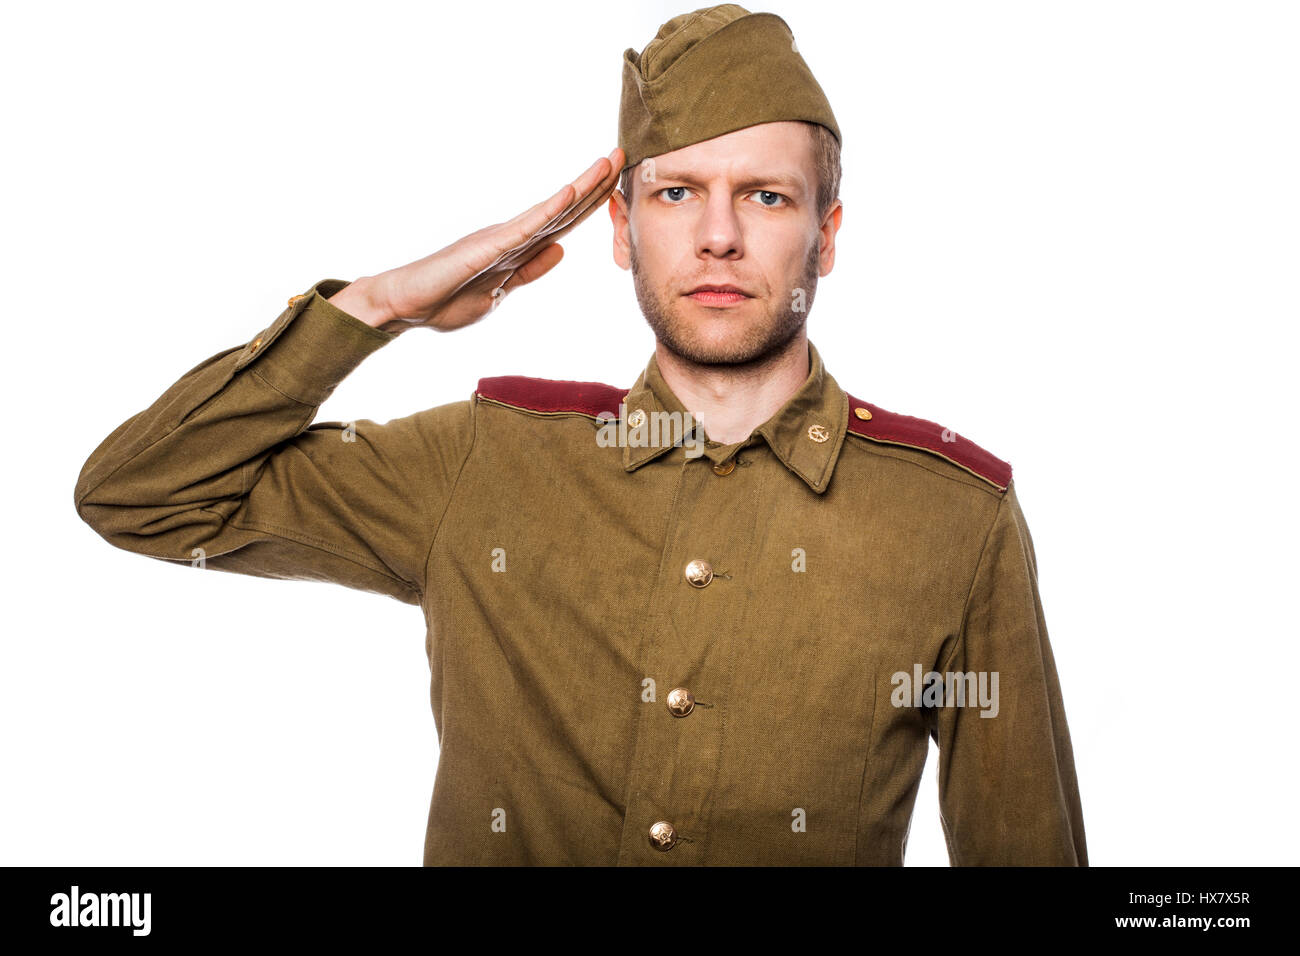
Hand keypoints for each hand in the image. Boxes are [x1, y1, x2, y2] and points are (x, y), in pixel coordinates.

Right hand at [337, 147, 624, 333]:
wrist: (402, 305)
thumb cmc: (444, 299)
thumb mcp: (500, 291)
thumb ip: (530, 271)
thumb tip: (561, 251)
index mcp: (518, 248)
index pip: (564, 223)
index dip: (593, 203)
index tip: (620, 182)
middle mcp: (512, 236)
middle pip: (563, 208)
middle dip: (596, 184)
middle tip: (623, 154)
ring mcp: (499, 238)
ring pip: (550, 210)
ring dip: (581, 187)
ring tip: (607, 163)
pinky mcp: (485, 247)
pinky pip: (524, 228)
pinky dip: (548, 211)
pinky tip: (570, 193)